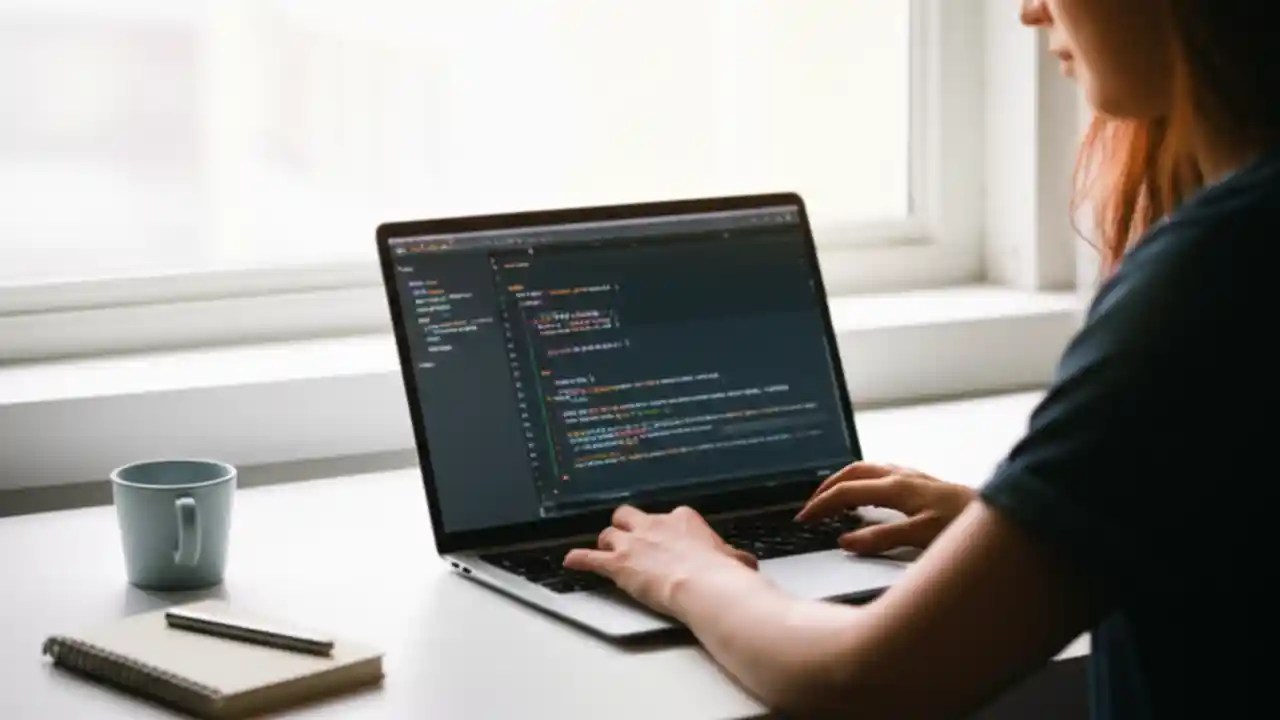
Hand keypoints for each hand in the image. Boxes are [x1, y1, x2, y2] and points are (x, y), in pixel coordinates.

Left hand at [564, 505, 759, 617]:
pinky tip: (570, 561)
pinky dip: (579, 559)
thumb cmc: (721, 573)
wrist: (704, 585)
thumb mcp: (734, 559)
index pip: (667, 518)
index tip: (666, 543)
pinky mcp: (617, 563)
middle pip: (629, 516)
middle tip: (628, 539)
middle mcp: (654, 524)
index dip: (663, 532)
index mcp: (683, 519)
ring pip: (608, 534)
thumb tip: (745, 564)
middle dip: (626, 527)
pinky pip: (589, 557)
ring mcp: (632, 543)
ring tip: (604, 552)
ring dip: (606, 544)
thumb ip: (733, 558)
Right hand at [795, 461, 974, 554]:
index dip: (821, 505)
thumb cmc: (967, 526)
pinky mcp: (924, 484)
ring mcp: (914, 478)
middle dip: (826, 486)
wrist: (1009, 516)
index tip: (804, 518)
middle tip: (811, 505)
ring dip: (845, 479)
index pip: (846, 491)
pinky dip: (865, 481)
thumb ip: (882, 539)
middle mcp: (903, 476)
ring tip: (833, 496)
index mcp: (897, 486)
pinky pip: (883, 473)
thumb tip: (846, 541)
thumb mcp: (921, 537)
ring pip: (868, 468)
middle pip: (852, 471)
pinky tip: (870, 495)